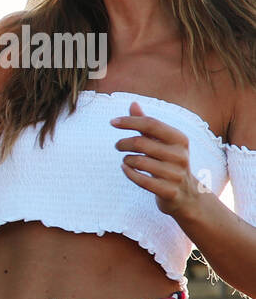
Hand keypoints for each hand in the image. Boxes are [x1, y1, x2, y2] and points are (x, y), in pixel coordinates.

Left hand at [113, 102, 206, 218]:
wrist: (187, 195)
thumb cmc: (169, 162)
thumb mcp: (162, 142)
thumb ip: (147, 125)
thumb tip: (133, 103)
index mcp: (180, 139)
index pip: (151, 124)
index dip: (129, 121)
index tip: (112, 122)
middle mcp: (180, 155)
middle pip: (140, 142)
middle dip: (123, 143)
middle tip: (118, 145)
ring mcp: (175, 174)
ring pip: (138, 161)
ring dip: (126, 159)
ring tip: (127, 160)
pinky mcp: (168, 191)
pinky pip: (140, 179)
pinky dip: (128, 172)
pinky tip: (126, 168)